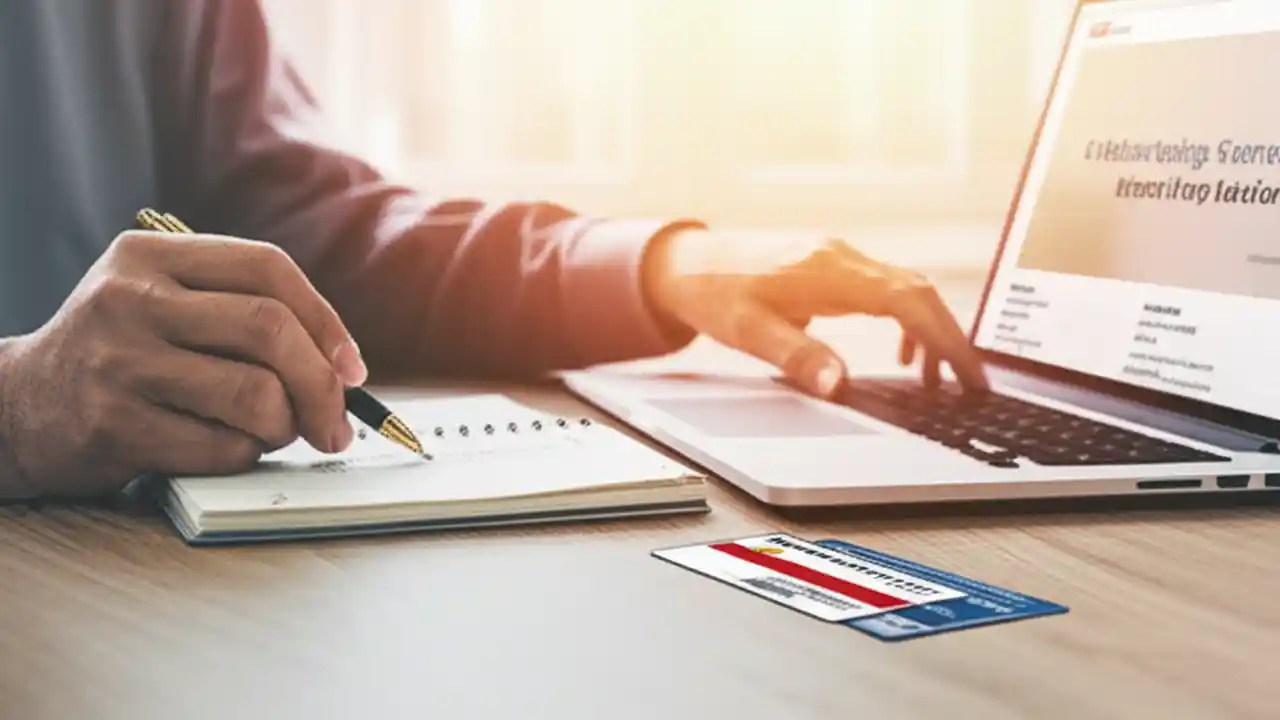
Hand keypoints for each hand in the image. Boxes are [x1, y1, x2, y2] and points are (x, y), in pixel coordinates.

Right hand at [0, 231, 365, 495]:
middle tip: (336, 423)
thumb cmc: (117, 355)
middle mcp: (130, 299)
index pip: (268, 268)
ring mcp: (119, 362)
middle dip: (322, 384)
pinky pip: (223, 448)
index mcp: (150, 256)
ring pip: (256, 394)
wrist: (17, 409)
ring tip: (273, 433)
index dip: (326, 320)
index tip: (350, 366)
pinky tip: (225, 450)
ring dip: (285, 426)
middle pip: (271, 330)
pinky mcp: (114, 427)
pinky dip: (244, 456)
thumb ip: (241, 309)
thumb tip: (343, 364)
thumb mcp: (160, 300)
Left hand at [643, 228, 987, 397]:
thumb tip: (838, 385)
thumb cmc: (712, 292)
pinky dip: (905, 319)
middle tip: (974, 385)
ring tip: (937, 380)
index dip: (944, 338)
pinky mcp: (832, 265)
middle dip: (951, 338)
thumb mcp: (747, 331)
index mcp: (826, 271)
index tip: (968, 374)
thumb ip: (796, 356)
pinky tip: (900, 353)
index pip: (906, 300)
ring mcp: (839, 257)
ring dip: (930, 330)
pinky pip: (886, 289)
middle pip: (918, 293)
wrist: (685, 262)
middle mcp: (841, 257)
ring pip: (907, 289)